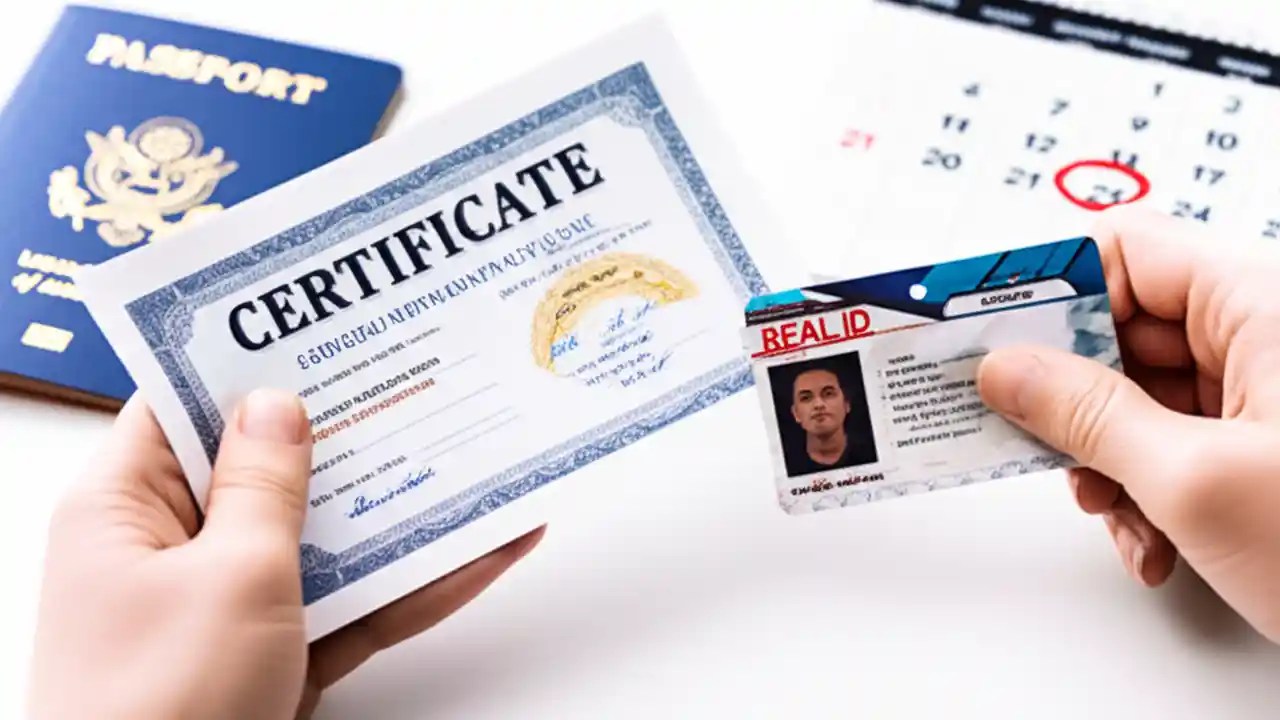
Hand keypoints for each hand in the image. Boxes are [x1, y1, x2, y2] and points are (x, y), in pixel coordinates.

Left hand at [26, 389, 543, 718]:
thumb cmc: (160, 708)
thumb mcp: (228, 576)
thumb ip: (265, 484)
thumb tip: (278, 403)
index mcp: (125, 510)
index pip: (185, 405)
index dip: (250, 359)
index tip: (321, 320)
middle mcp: (172, 550)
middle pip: (273, 470)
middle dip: (352, 432)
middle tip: (421, 374)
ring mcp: (231, 607)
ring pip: (327, 538)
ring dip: (400, 509)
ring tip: (477, 456)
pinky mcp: (278, 657)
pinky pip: (354, 605)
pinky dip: (414, 585)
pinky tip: (482, 554)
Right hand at [976, 206, 1279, 641]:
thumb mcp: (1196, 480)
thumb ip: (1086, 415)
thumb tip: (1008, 370)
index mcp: (1264, 305)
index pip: (1124, 252)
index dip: (1046, 287)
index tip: (985, 327)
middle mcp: (1264, 335)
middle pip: (1121, 330)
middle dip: (1073, 400)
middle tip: (1028, 433)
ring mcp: (1265, 392)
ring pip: (1138, 396)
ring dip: (1106, 462)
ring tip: (1115, 512)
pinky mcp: (1261, 442)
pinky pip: (1170, 442)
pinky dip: (1145, 492)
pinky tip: (1154, 539)